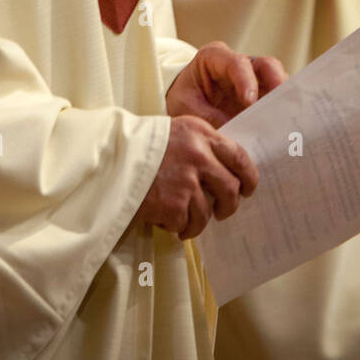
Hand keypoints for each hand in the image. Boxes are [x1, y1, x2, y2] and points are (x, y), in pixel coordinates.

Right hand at [133, 115, 257, 239]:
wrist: (110, 158)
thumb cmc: (141, 145)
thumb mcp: (177, 132)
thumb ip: (202, 147)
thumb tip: (225, 173)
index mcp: (201, 133)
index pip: (239, 156)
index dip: (248, 177)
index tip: (248, 189)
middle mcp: (199, 155)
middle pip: (230, 188)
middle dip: (228, 205)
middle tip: (222, 211)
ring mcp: (187, 181)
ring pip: (207, 212)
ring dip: (198, 222)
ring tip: (185, 221)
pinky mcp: (173, 204)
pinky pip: (186, 224)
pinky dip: (178, 227)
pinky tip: (167, 221)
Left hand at [165, 40, 286, 126]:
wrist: (179, 104)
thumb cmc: (182, 99)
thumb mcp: (186, 108)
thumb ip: (208, 118)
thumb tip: (234, 137)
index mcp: (214, 58)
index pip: (236, 63)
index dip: (246, 80)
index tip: (250, 101)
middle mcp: (239, 64)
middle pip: (266, 66)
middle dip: (277, 83)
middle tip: (282, 107)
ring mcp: (253, 79)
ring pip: (277, 82)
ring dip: (283, 102)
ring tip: (288, 122)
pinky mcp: (261, 96)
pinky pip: (277, 101)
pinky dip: (282, 113)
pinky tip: (285, 129)